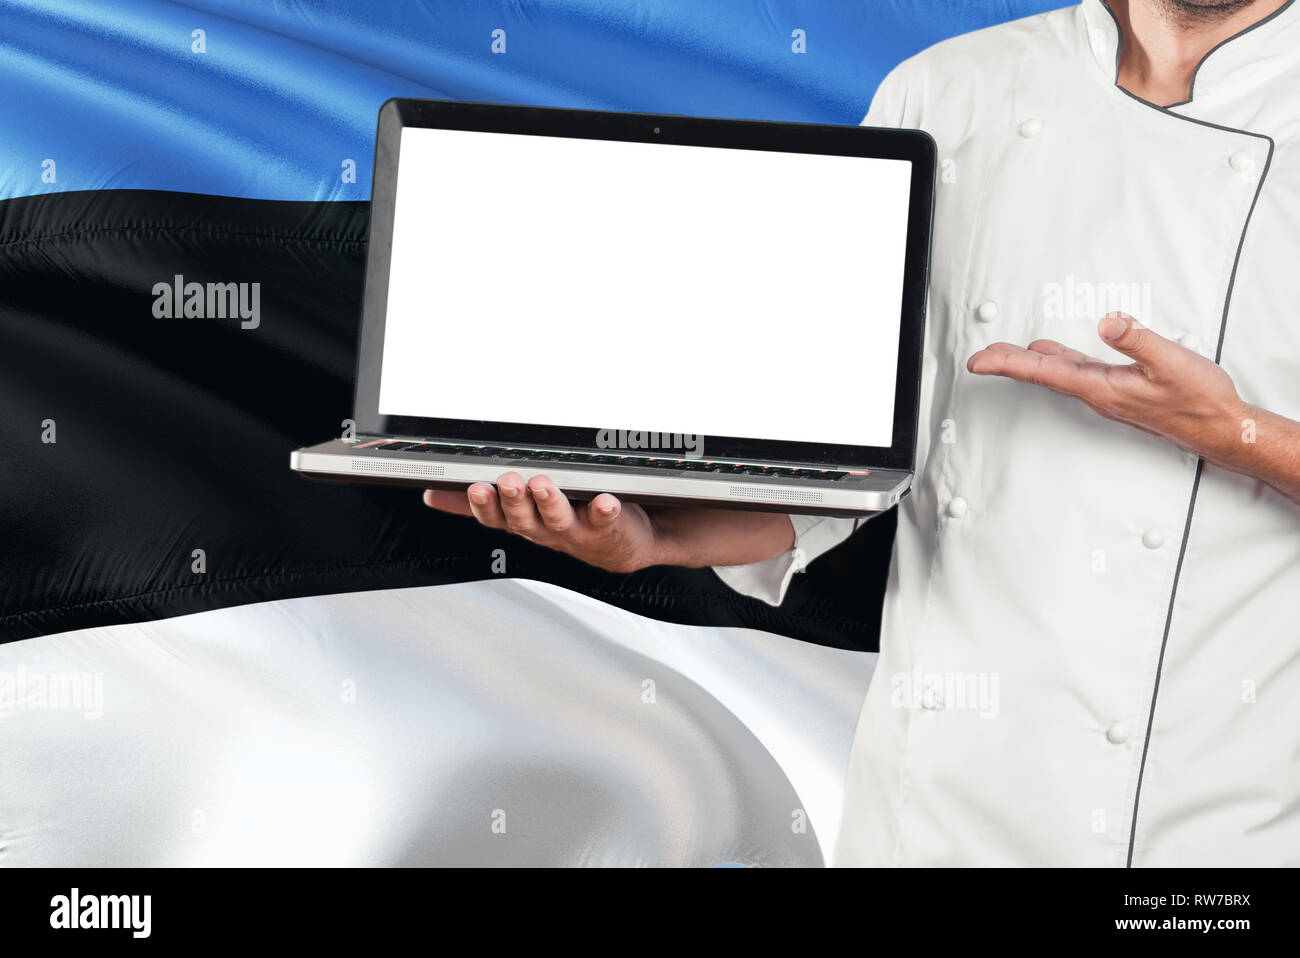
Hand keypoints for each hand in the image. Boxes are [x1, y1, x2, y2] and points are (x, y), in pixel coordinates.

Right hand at [423, 472, 659, 572]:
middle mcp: (545, 529)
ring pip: (558, 518)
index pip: (494, 517)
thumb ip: (480, 505)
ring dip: (549, 502)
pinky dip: (605, 510)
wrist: (623, 547)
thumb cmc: (569, 522)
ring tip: (543, 484)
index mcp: (522, 522)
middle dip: (513, 500)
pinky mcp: (607, 526)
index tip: (473, 488)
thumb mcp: (518, 514)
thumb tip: (433, 496)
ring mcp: (575, 530)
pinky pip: (605, 519)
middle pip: (523, 518)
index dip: (482, 505)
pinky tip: (605, 500)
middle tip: (508, 481)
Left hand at [966, 312, 1248, 463]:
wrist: (1222, 428)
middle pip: (1042, 374)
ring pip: (1058, 373)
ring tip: (1005, 352)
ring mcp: (1108, 392)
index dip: (1007, 364)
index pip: (1042, 372)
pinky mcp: (1120, 389)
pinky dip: (1059, 360)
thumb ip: (1138, 340)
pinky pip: (1078, 372)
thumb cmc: (1200, 402)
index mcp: (1100, 387)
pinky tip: (1053, 353)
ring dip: (1029, 362)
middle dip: (1008, 363)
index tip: (979, 361)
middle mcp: (1098, 392)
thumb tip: (1109, 322)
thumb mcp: (1170, 363)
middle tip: (980, 356)